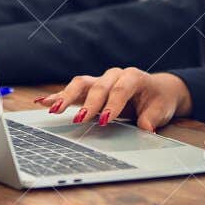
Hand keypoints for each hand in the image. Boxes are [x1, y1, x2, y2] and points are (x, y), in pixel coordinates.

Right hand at [36, 68, 192, 131]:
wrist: (157, 90)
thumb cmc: (158, 100)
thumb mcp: (161, 110)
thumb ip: (151, 118)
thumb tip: (146, 129)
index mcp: (133, 77)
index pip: (120, 90)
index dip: (112, 105)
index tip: (104, 120)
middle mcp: (115, 75)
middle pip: (98, 86)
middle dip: (88, 104)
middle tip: (80, 120)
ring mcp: (101, 80)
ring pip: (81, 84)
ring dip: (66, 97)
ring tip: (53, 109)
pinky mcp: (91, 88)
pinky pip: (73, 90)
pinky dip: (58, 96)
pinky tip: (43, 102)